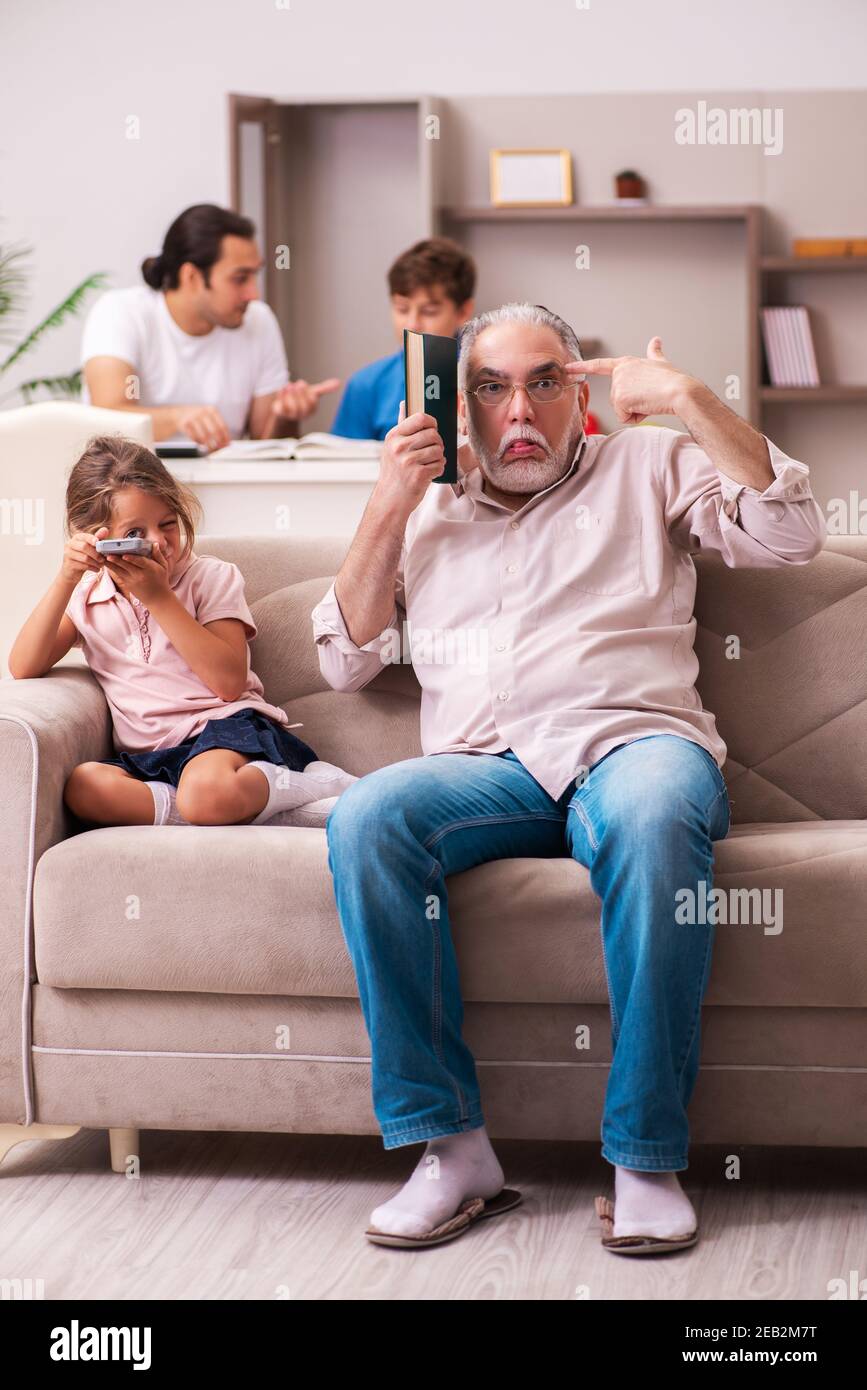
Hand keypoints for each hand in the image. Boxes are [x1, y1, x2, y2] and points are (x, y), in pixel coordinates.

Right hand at [60, 526, 109, 583]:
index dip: (91, 539)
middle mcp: (70, 544)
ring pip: (85, 558)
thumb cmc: (84, 557)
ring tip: (101, 565)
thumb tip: (105, 529)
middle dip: (96, 554)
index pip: (84, 536)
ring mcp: (67, 554)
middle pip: (84, 546)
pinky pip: (83, 566)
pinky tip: (97, 569)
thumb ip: (98, 538)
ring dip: (96, 562)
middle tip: (103, 559)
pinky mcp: (68, 564)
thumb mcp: (91, 547)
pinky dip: (92, 568)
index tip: (97, 542)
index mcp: (77, 538)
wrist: (71, 571)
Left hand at [104, 544, 170, 606]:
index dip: (131, 558)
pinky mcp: (127, 584)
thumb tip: (154, 544)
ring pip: (119, 570)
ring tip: (102, 556)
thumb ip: (158, 555)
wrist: (157, 598)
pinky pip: (118, 574)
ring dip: (110, 563)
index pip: (140, 562)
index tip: (124, 554)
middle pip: (126, 565)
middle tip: (107, 552)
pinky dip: (112, 568)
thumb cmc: (161, 580)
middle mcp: (140, 575)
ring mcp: (132, 580)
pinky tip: (106, 562)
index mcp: (150, 569)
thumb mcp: (163, 567)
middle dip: (116, 559)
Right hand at [175, 405, 231, 450]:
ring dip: (208, 445)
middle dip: (218, 443)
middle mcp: (203, 412)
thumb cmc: (198, 418)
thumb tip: (227, 443)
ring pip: (204, 436)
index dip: (226, 437)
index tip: (227, 444)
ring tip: (210, 448)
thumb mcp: (209, 417)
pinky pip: (194, 438)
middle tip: (219, 449)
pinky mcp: (185, 424)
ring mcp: (193, 418)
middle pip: (214, 431)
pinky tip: (200, 443)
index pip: (222, 426)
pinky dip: (199, 442)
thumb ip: (218, 427)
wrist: (179, 414)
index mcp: (212, 410)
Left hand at [272, 377, 340, 421]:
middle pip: (302, 406)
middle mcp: (302, 415)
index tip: (302, 383)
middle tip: (298, 383)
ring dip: (290, 394)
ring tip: (289, 385)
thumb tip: (339, 382)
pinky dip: (281, 396)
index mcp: (311, 410)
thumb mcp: (313, 392)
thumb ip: (325, 388)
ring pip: (292, 407)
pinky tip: (282, 389)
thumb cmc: (300, 399)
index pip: (311, 403)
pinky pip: (281, 407)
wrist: (285, 406)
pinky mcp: (280, 414)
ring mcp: (291, 416)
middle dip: (300, 393)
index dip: (307, 393)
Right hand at [376, 402, 448, 509]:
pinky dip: (438, 470)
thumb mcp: (392, 447)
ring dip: (438, 458)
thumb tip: (404, 403)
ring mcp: (408, 461)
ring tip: (428, 464)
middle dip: (437, 443)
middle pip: (434, 434)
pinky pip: (440, 465)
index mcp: (394, 436)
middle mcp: (399, 447)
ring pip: (439, 450)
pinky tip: (429, 473)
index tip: (432, 429)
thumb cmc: (394, 472)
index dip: (432, 423)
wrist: (390, 500)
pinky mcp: (418, 475)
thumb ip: (402, 426)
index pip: (421, 418)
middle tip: (431, 451)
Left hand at [566, 337, 696, 424]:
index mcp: (626, 363)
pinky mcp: (620, 398)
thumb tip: (656, 340)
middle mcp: (619, 372)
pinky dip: (636, 417)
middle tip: (649, 396)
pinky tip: (647, 407)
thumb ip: (654, 354)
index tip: (567, 367)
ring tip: (650, 400)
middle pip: (616, 399)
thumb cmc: (674, 379)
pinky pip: (624, 417)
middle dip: (632, 404)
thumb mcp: (661, 363)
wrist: (680, 391)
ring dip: (635, 411)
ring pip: (620, 409)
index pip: (599, 365)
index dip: (581, 367)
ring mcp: (618, 384)